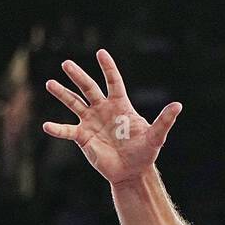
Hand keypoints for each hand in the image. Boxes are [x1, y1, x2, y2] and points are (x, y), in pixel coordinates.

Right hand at [44, 50, 181, 184]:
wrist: (132, 172)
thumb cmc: (144, 152)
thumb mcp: (156, 137)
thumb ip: (164, 121)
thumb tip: (178, 106)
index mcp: (120, 105)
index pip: (113, 82)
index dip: (108, 68)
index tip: (100, 52)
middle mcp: (103, 109)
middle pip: (88, 88)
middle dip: (78, 76)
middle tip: (66, 64)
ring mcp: (91, 122)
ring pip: (74, 103)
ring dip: (62, 94)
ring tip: (49, 83)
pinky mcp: (83, 137)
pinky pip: (67, 130)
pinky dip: (57, 129)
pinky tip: (46, 126)